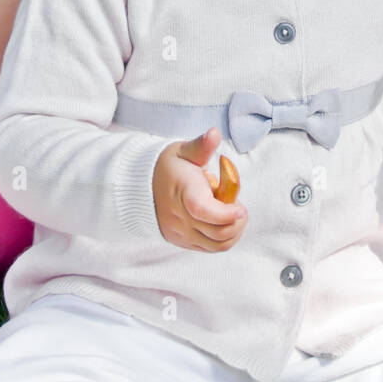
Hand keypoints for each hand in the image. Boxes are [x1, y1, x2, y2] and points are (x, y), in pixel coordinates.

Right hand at [152, 128, 246, 250]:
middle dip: (237, 220)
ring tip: (234, 214)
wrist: (141, 187)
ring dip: (234, 232)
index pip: (203, 209)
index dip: (226, 213)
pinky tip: (225, 223)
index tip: (241, 207)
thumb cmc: (169, 167)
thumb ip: (201, 146)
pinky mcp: (182, 242)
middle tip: (238, 204)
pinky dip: (224, 239)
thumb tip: (214, 133)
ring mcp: (180, 232)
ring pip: (217, 244)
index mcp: (182, 191)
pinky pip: (211, 248)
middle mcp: (180, 216)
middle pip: (217, 231)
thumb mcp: (183, 151)